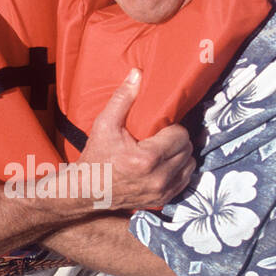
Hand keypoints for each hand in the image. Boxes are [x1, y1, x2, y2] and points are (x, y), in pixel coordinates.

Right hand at [78, 69, 195, 210]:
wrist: (86, 191)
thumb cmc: (96, 157)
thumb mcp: (104, 124)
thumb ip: (123, 99)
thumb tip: (137, 74)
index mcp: (147, 158)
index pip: (181, 135)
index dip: (172, 128)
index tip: (160, 128)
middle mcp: (158, 178)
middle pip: (187, 150)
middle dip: (178, 140)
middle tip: (162, 136)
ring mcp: (161, 192)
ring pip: (190, 165)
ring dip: (181, 156)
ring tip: (164, 150)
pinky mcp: (162, 200)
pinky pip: (184, 181)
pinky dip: (179, 171)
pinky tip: (164, 164)